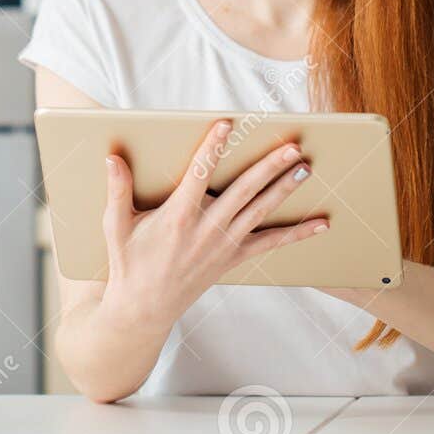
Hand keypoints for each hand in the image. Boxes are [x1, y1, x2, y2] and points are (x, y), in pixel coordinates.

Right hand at [97, 117, 329, 331]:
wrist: (144, 309)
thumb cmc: (129, 263)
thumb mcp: (116, 226)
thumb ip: (118, 190)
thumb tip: (113, 158)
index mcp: (177, 217)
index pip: (199, 174)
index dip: (213, 147)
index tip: (227, 124)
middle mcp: (206, 229)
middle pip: (244, 190)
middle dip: (269, 166)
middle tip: (291, 146)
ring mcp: (224, 245)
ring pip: (261, 211)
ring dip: (285, 188)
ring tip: (305, 167)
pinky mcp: (233, 258)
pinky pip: (270, 244)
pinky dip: (297, 234)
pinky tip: (320, 224)